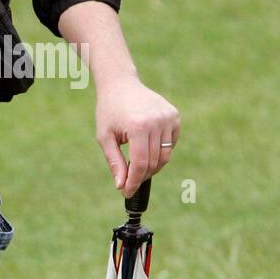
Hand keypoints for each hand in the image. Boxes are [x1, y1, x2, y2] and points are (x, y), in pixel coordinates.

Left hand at [95, 77, 179, 196]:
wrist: (121, 85)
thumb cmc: (109, 112)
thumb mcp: (105, 139)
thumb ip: (115, 163)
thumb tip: (122, 187)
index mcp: (138, 126)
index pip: (140, 164)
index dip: (134, 182)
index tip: (127, 193)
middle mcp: (157, 121)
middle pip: (153, 162)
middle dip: (140, 177)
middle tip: (128, 182)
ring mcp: (168, 117)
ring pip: (164, 156)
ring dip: (151, 167)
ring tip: (136, 168)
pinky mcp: (174, 116)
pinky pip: (171, 144)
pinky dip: (160, 153)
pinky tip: (147, 150)